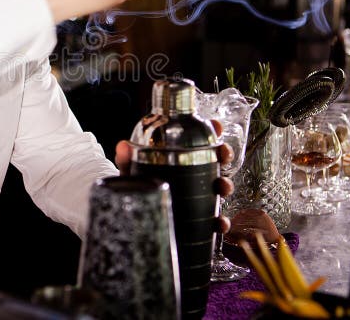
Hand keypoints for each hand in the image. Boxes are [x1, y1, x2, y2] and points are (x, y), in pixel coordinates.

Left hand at [114, 119, 233, 233]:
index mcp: (181, 158)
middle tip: (223, 154)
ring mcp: (199, 196)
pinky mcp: (199, 219)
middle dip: (224, 155)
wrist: (133, 214)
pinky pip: (215, 220)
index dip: (212, 131)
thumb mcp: (131, 171)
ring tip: (222, 187)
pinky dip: (222, 222)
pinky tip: (220, 223)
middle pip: (216, 160)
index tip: (216, 126)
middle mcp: (194, 175)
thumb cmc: (138, 185)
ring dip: (226, 185)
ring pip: (219, 188)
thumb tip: (124, 145)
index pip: (199, 140)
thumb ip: (127, 159)